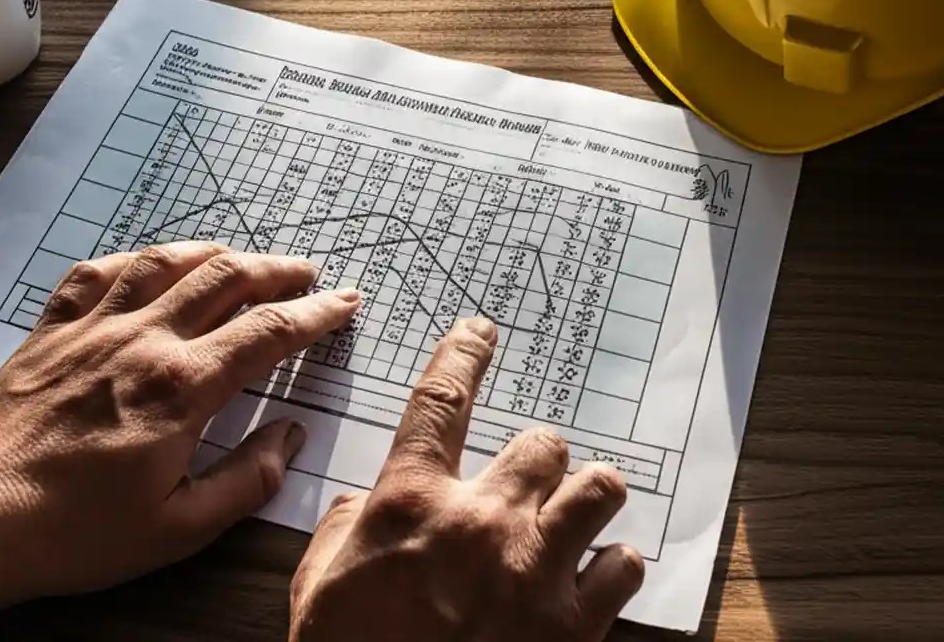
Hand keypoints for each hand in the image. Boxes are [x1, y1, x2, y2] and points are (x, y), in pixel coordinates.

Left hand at [0, 241, 359, 607]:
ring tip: (243, 258)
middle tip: (305, 275)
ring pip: (166, 263)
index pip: (267, 332)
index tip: (342, 304)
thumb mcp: (178, 528)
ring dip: (215, 252)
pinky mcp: (51, 331)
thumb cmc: (74, 532)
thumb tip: (289, 438)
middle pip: (225, 279)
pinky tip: (152, 263)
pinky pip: (97, 272)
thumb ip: (246, 480)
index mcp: (180, 390)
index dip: (315, 313)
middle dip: (276, 270)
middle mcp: (141, 342)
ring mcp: (91, 329)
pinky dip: (136, 258)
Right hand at [289, 318, 643, 641]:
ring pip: (600, 488)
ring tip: (576, 514)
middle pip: (543, 443)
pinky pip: (624, 566)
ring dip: (588, 496)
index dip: (463, 354)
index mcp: (412, 504)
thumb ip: (346, 528)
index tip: (480, 332)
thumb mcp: (318, 585)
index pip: (441, 402)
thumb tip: (367, 504)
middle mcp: (482, 522)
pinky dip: (613, 567)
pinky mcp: (574, 625)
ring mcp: (536, 571)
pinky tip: (595, 577)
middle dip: (538, 456)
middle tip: (527, 479)